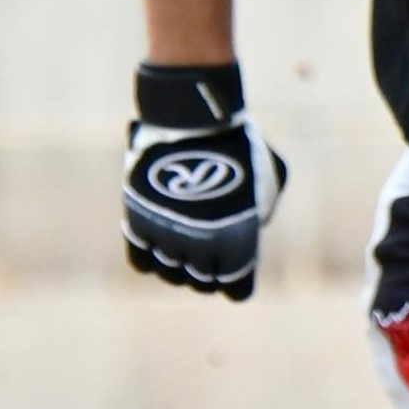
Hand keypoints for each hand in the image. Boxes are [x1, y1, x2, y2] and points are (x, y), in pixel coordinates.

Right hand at [122, 62, 286, 300]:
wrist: (194, 119)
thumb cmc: (239, 144)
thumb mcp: (269, 176)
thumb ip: (263, 208)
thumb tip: (254, 225)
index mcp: (239, 243)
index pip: (236, 288)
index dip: (235, 281)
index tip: (232, 270)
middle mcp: (203, 249)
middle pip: (202, 282)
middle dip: (206, 270)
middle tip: (206, 254)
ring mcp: (168, 238)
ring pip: (170, 273)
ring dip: (177, 263)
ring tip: (182, 244)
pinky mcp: (139, 225)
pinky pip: (141, 261)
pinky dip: (149, 256)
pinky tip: (157, 241)